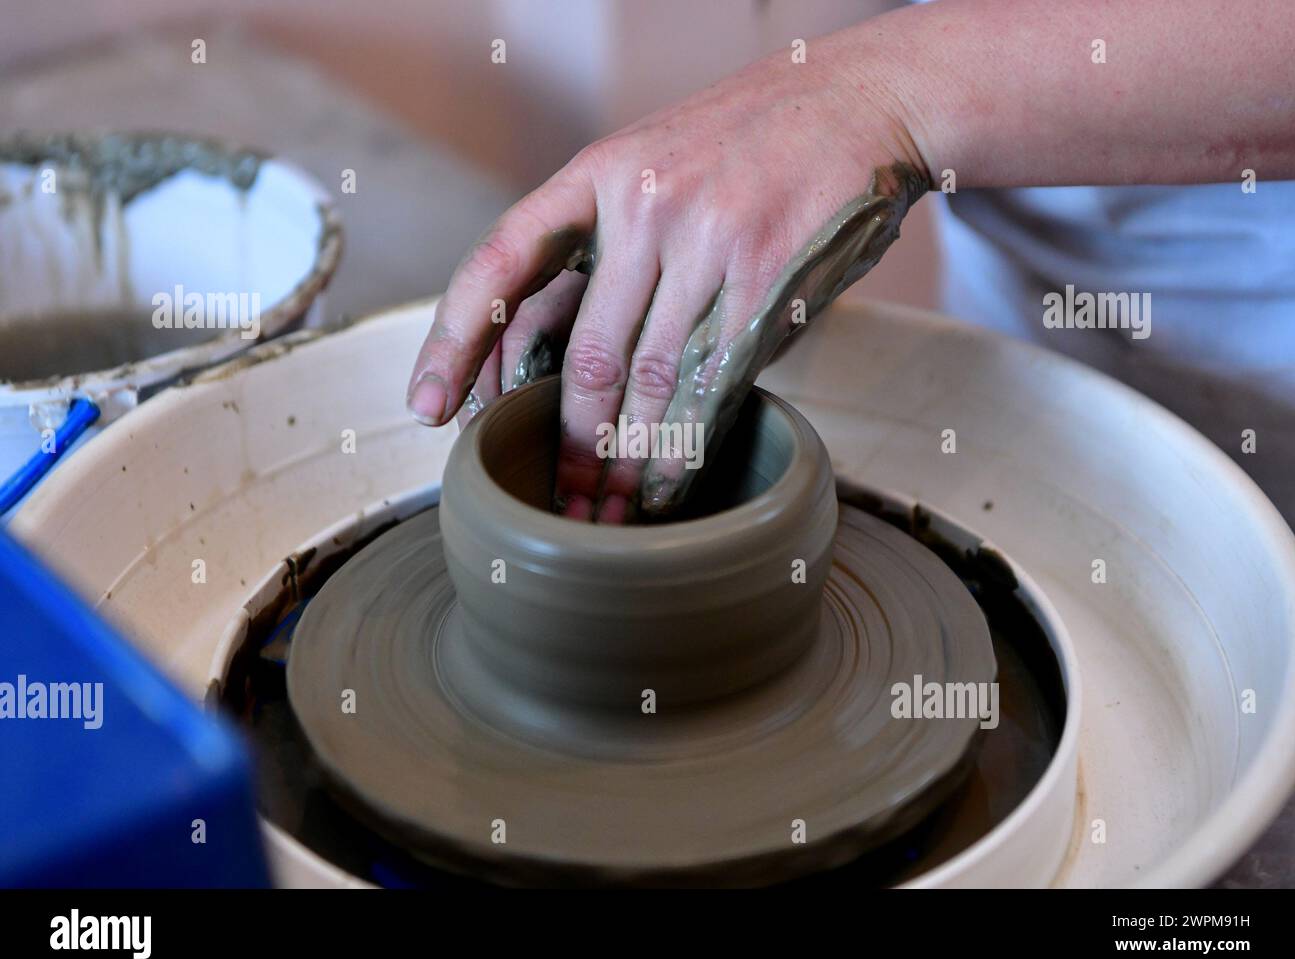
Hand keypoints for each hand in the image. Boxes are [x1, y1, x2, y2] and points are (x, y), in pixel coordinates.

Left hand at [407, 36, 929, 521]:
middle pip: (588, 353)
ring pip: (652, 380)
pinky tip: (670, 485)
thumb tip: (550, 360)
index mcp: (596, 175)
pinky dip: (689, 447)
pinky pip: (716, 382)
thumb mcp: (651, 166)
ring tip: (612, 514)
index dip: (455, 340)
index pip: (499, 260)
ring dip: (628, 462)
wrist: (855, 99)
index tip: (430, 409)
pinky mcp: (770, 276)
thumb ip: (604, 249)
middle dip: (570, 443)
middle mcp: (644, 206)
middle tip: (561, 503)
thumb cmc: (743, 146)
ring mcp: (709, 240)